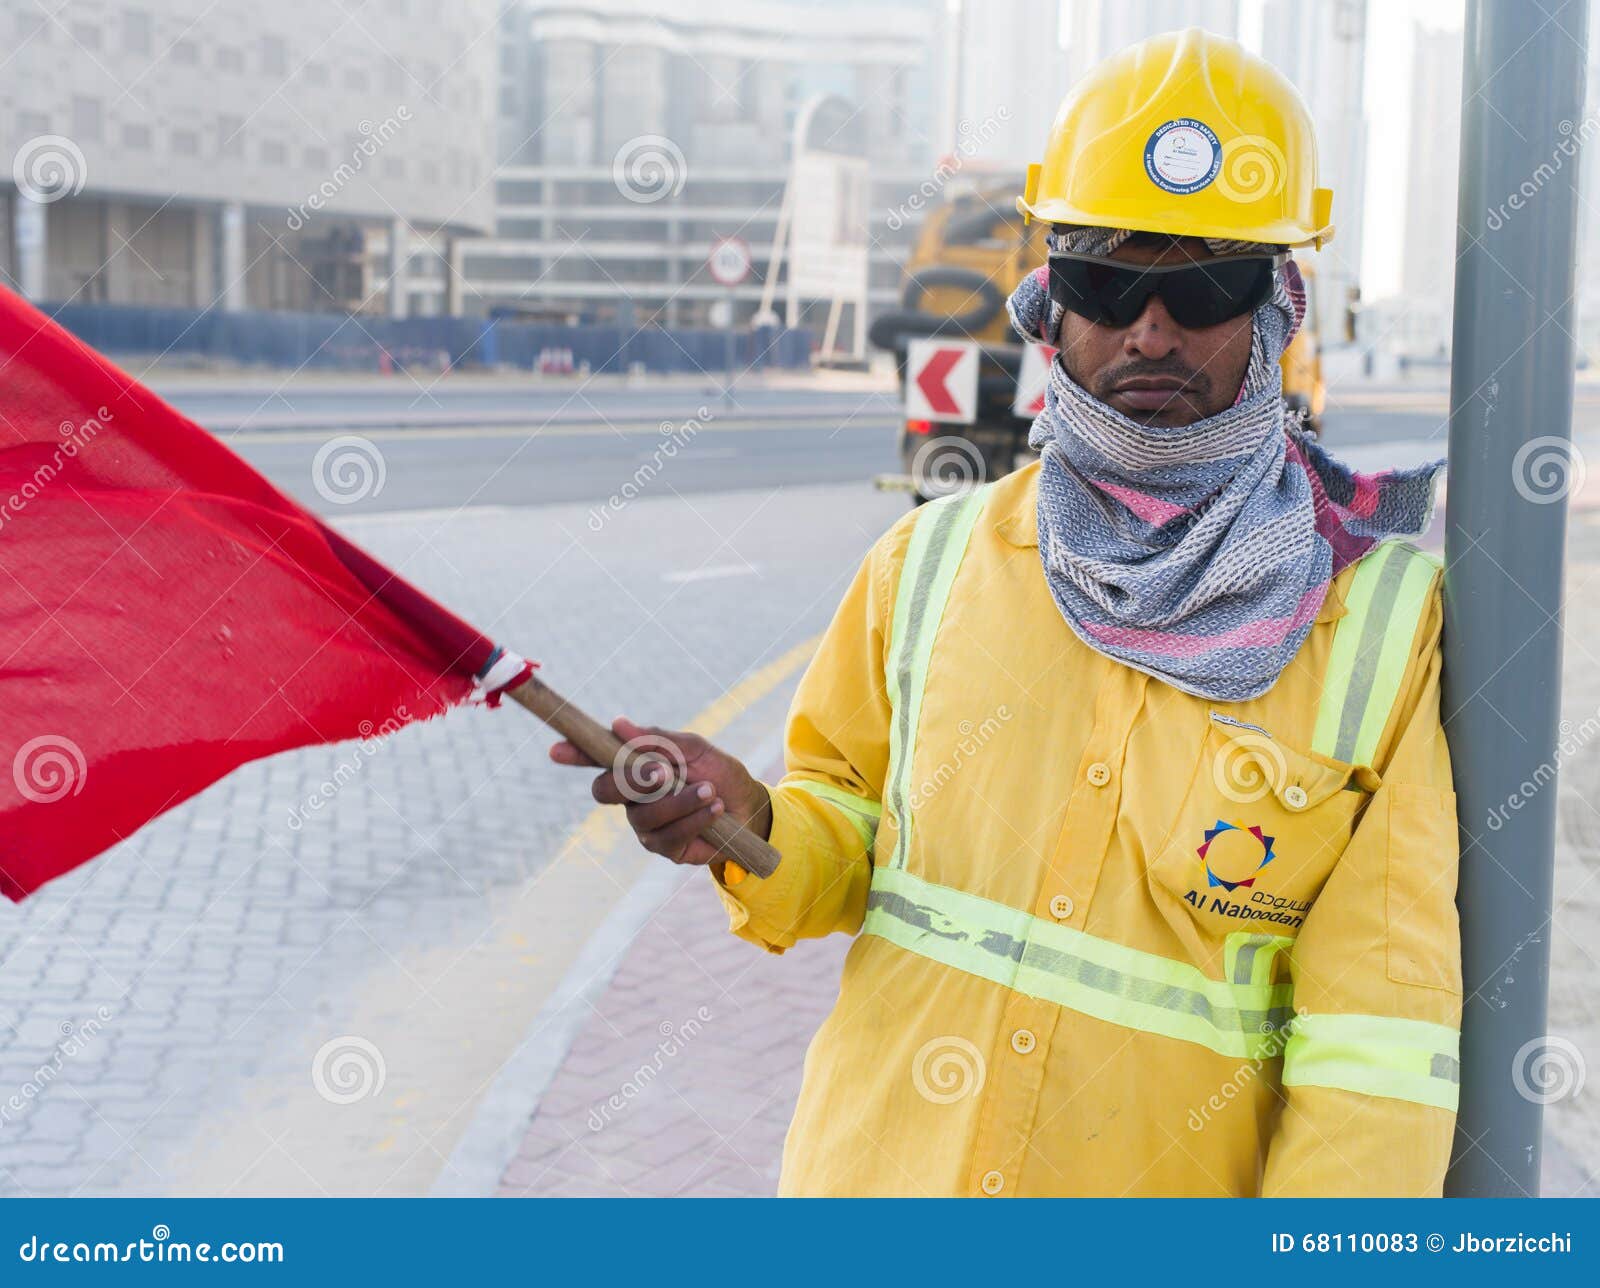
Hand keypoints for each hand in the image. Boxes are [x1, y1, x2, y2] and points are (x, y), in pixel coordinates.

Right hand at [549, 716, 772, 866]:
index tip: (556, 750)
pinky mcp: (663, 848)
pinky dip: (694, 818)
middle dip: (632, 780)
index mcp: (634, 767)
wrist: (749, 807)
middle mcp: (631, 797)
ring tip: (710, 791)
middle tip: (663, 772)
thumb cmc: (718, 772)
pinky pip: (668, 835)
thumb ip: (658, 740)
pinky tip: (714, 809)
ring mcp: (644, 825)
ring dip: (678, 801)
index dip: (574, 754)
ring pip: (641, 815)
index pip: (597, 759)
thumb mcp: (695, 749)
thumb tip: (619, 724)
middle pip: (605, 791)